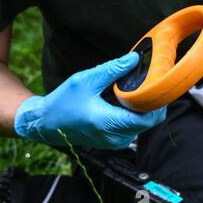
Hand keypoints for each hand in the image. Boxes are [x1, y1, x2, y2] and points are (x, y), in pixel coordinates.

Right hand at [13, 51, 167, 149]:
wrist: (45, 123)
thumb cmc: (62, 102)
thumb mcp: (85, 80)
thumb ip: (113, 70)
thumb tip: (135, 59)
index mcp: (109, 123)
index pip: (149, 119)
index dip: (157, 103)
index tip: (157, 87)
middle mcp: (115, 137)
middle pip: (149, 121)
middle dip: (150, 103)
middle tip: (147, 85)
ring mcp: (115, 142)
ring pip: (142, 125)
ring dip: (142, 109)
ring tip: (133, 92)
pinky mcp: (114, 142)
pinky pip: (132, 128)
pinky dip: (133, 115)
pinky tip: (124, 102)